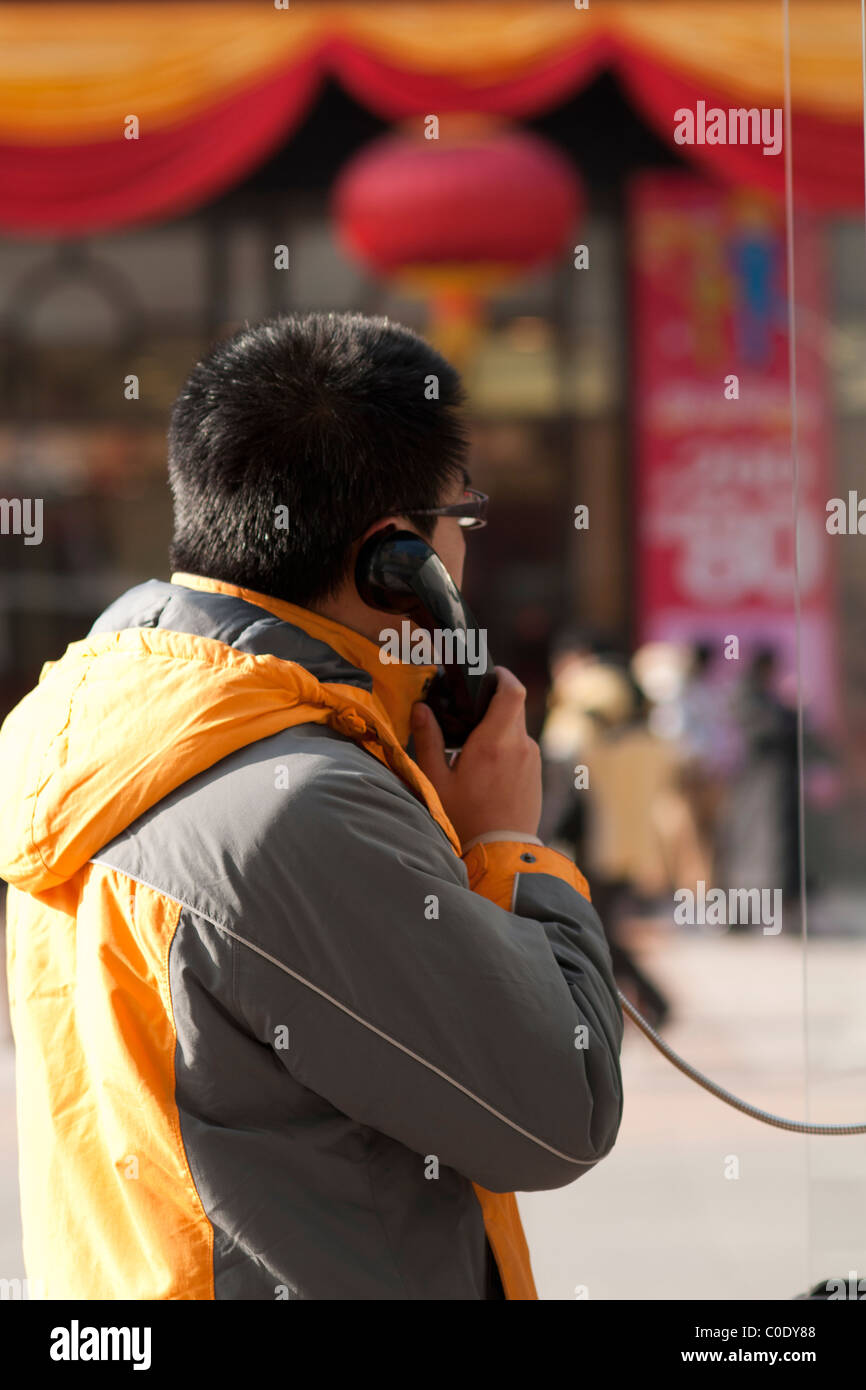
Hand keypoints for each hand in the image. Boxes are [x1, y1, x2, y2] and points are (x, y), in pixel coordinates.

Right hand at [411, 666, 541, 846]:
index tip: (488, 672)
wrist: (500, 853)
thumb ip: (429, 740)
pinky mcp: (536, 773)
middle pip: (513, 706)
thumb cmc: (464, 819)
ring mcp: (532, 759)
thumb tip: (421, 708)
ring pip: (516, 728)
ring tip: (471, 746)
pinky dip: (506, 746)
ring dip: (497, 728)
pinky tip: (486, 768)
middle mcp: (520, 745)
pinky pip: (521, 748)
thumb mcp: (437, 781)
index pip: (512, 690)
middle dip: (493, 701)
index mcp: (495, 742)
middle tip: (468, 709)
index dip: (502, 674)